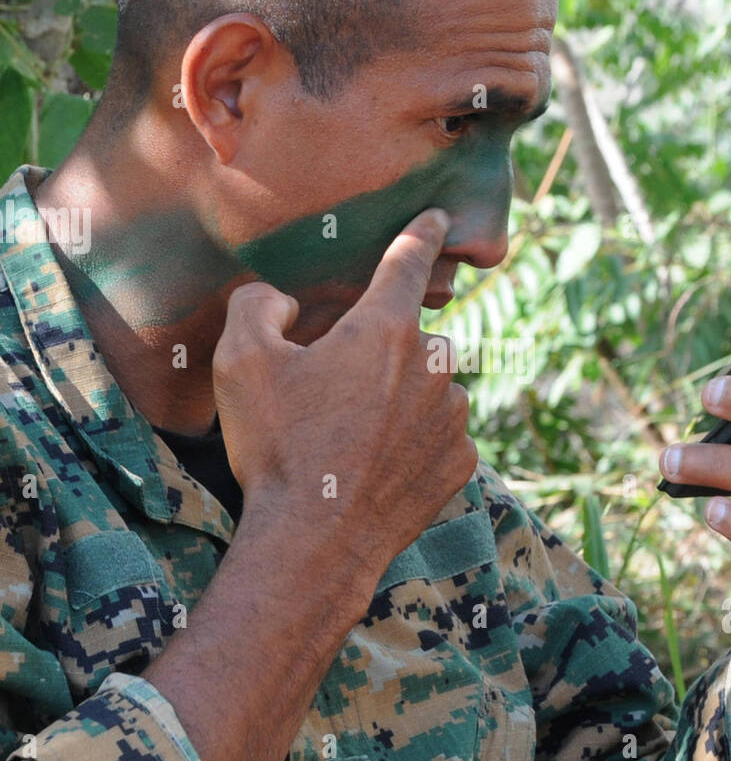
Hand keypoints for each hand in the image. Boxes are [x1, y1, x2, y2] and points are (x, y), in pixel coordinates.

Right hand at [212, 207, 476, 615]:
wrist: (315, 542)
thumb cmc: (278, 447)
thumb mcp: (240, 362)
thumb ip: (258, 306)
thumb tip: (285, 302)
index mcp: (386, 329)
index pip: (409, 261)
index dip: (421, 234)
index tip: (437, 218)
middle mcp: (434, 365)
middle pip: (413, 338)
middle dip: (382, 353)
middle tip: (335, 393)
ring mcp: (453, 417)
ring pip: (431, 388)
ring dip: (402, 399)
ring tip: (351, 438)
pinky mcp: (460, 463)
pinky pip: (440, 435)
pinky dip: (415, 441)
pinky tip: (376, 466)